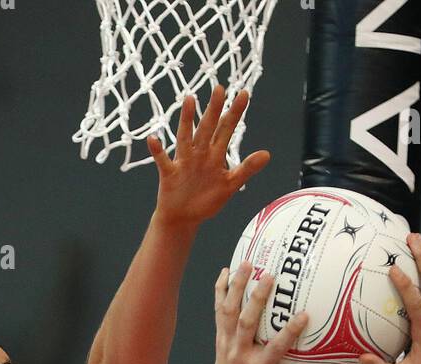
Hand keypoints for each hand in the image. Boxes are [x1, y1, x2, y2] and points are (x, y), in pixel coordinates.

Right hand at [149, 87, 269, 227]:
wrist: (184, 218)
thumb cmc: (206, 200)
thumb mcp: (229, 185)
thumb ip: (246, 168)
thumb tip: (267, 154)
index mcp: (215, 154)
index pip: (226, 129)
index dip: (235, 113)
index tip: (244, 94)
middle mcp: (199, 153)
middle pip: (207, 127)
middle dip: (214, 110)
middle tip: (220, 89)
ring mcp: (184, 161)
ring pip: (185, 137)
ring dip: (186, 120)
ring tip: (189, 100)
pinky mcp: (169, 173)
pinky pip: (162, 160)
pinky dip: (157, 150)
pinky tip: (153, 139)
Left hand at [200, 261, 347, 363]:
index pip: (276, 347)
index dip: (290, 331)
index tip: (304, 314)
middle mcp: (241, 355)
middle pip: (247, 322)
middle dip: (257, 299)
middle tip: (270, 275)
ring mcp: (227, 345)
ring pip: (229, 312)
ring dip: (236, 287)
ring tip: (247, 263)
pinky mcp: (219, 340)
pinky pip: (218, 312)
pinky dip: (220, 291)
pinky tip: (225, 272)